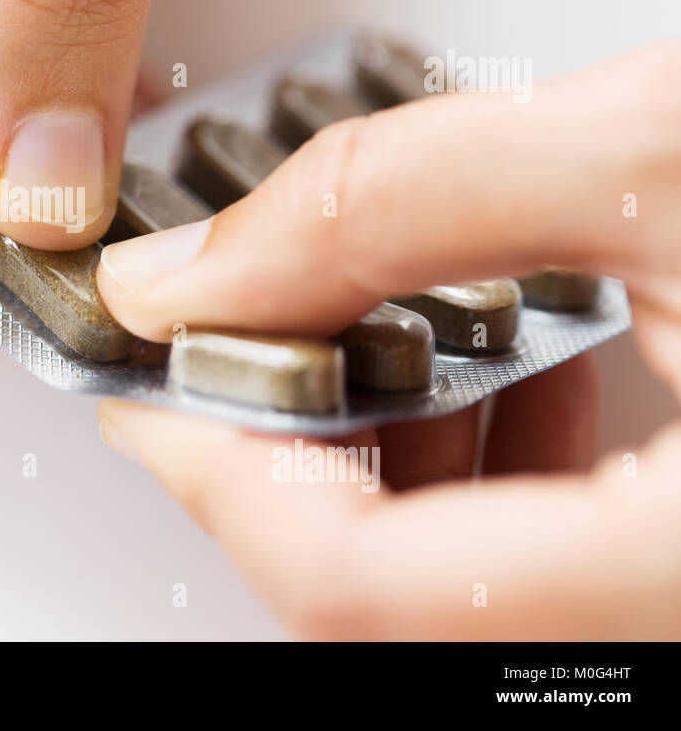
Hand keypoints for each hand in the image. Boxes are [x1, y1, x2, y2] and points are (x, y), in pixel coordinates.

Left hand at [94, 42, 680, 638]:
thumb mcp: (657, 155)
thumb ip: (407, 198)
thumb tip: (199, 270)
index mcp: (677, 570)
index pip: (354, 582)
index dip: (209, 469)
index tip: (144, 383)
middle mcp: (675, 616)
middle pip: (386, 593)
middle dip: (288, 452)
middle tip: (244, 348)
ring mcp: (677, 596)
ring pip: (457, 582)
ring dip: (384, 453)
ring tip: (371, 335)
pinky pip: (541, 555)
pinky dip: (484, 462)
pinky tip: (501, 364)